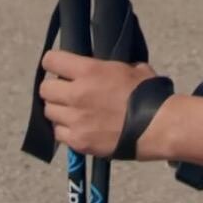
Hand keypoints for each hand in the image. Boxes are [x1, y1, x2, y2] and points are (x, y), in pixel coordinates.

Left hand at [39, 50, 165, 159]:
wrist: (157, 126)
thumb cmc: (148, 94)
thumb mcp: (131, 68)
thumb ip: (108, 67)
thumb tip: (102, 67)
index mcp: (88, 71)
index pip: (51, 61)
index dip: (53, 63)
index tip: (58, 67)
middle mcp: (76, 94)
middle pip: (45, 89)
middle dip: (54, 89)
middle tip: (66, 92)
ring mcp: (75, 120)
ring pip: (49, 112)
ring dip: (58, 110)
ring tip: (72, 111)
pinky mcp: (78, 141)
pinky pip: (58, 133)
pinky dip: (65, 130)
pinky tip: (78, 128)